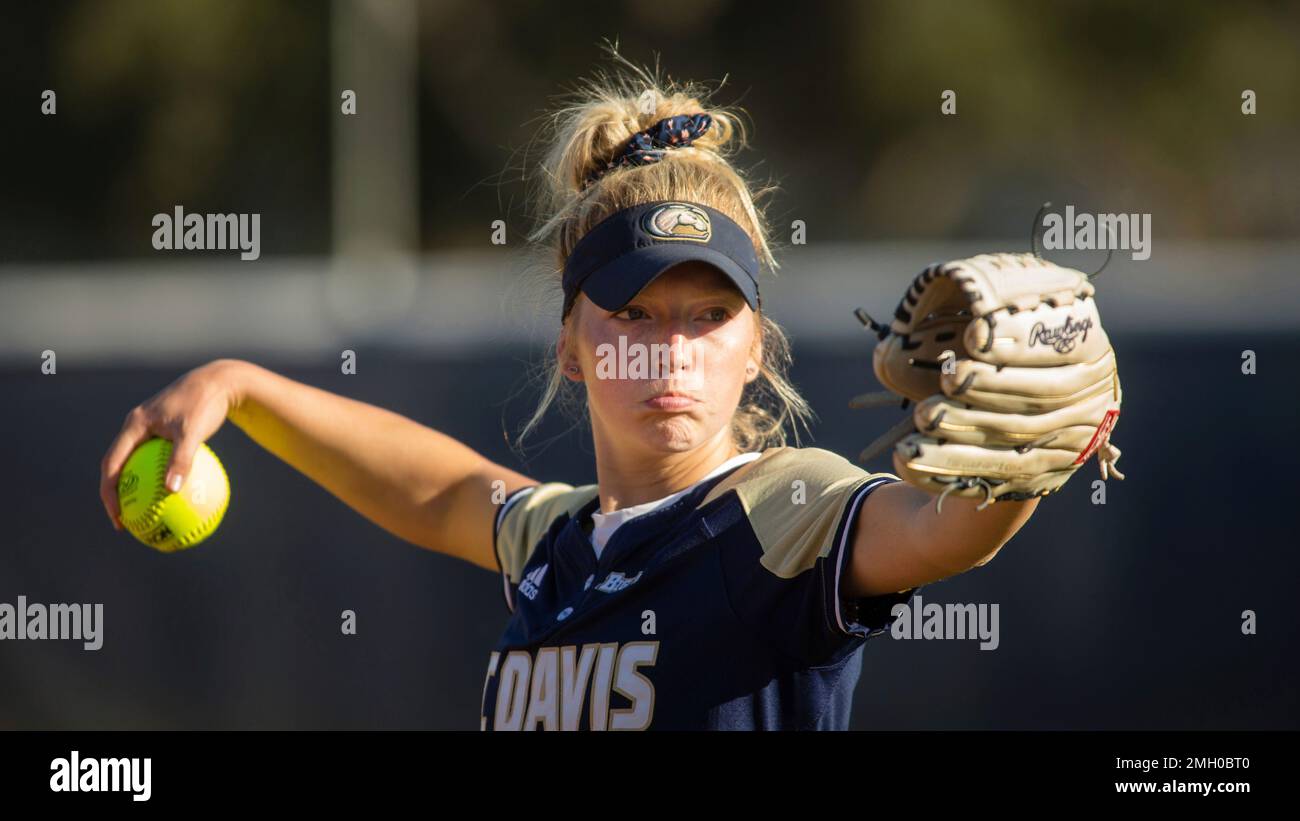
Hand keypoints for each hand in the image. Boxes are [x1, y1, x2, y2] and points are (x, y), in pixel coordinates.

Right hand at [99, 359, 246, 530]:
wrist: (221, 382)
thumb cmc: (205, 404)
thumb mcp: (193, 431)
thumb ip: (181, 459)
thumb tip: (170, 491)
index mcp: (134, 426)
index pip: (111, 463)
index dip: (109, 492)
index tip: (117, 516)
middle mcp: (137, 427)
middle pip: (118, 466)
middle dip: (117, 495)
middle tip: (125, 522)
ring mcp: (150, 429)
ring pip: (137, 464)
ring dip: (138, 489)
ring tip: (145, 514)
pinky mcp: (165, 432)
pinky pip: (158, 461)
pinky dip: (161, 478)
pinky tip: (175, 497)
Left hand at [853, 252, 1122, 510]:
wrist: (1033, 414)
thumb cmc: (1012, 352)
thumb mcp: (1020, 321)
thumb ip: (999, 309)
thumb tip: (965, 315)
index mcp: (1090, 352)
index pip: (1065, 346)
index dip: (1020, 340)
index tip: (974, 334)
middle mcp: (1088, 402)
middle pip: (1040, 397)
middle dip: (986, 387)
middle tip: (946, 378)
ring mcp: (1066, 446)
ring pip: (1014, 441)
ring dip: (963, 431)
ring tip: (922, 418)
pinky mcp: (1036, 480)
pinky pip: (990, 479)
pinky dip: (945, 470)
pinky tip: (907, 459)